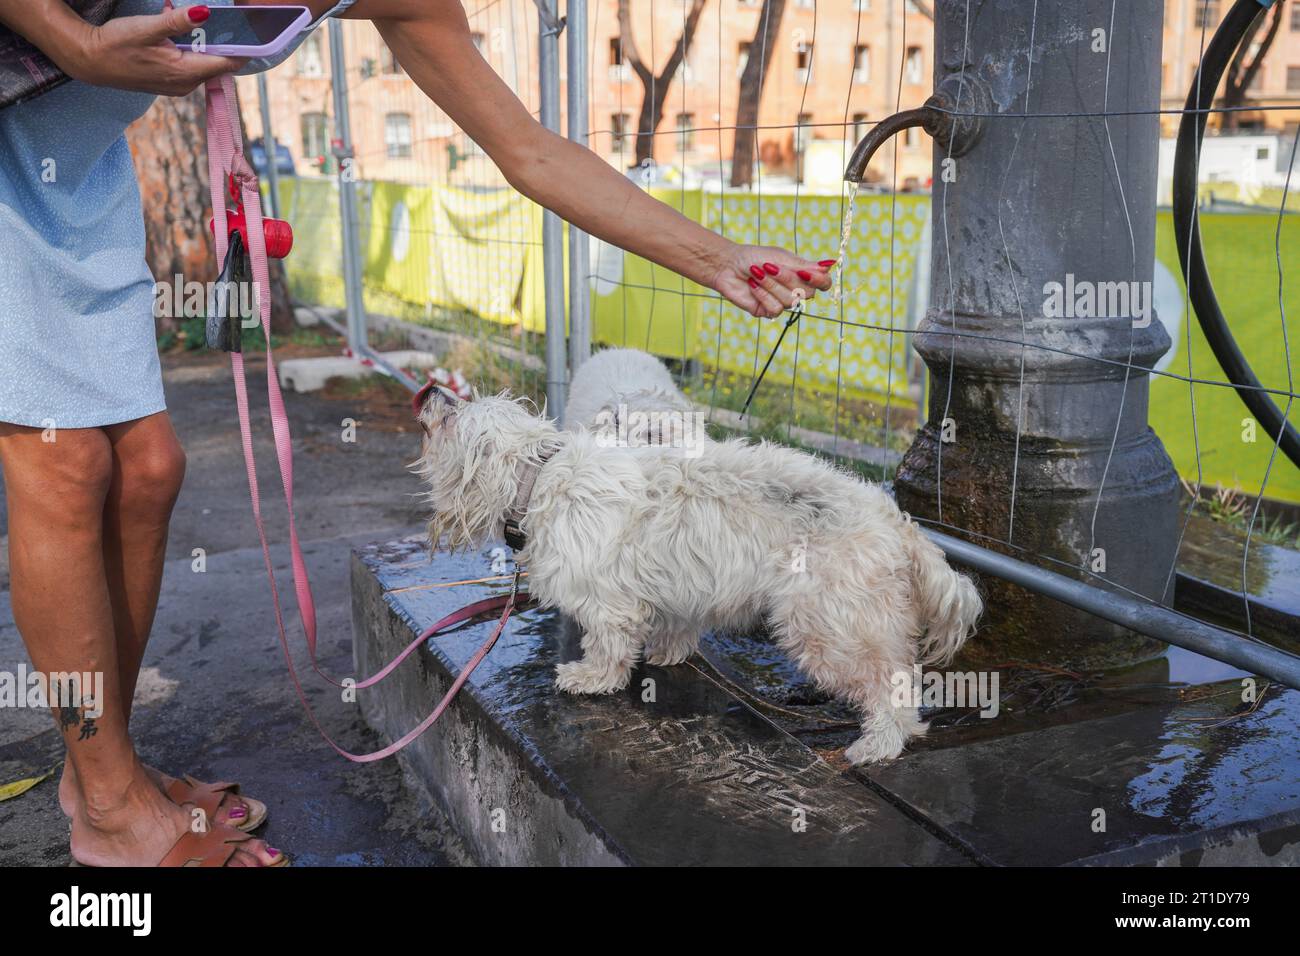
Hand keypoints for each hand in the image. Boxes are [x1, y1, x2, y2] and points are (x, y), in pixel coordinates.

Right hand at [60, 5, 246, 95]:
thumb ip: (178, 21)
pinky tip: (175, 37)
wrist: (89, 61)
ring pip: (203, 64)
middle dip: (218, 41)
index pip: (227, 63)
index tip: (253, 35)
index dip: (242, 49)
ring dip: (200, 44)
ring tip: (187, 25)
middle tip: (217, 20)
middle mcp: (187, 85)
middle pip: (217, 63)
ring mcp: (178, 87)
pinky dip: (189, 51)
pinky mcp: (170, 83)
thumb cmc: (116, 44)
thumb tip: (205, 12)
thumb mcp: (147, 27)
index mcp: (186, 73)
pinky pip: (190, 66)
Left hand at [708, 243, 834, 319]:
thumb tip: (830, 265)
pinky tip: (752, 286)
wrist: (728, 265)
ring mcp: (782, 301)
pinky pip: (775, 309)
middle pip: (807, 293)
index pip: (823, 283)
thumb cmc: (755, 257)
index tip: (805, 273)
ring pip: (790, 301)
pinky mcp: (767, 311)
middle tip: (769, 266)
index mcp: (802, 274)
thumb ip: (804, 265)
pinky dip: (763, 296)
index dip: (819, 281)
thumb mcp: (781, 257)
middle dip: (787, 279)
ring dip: (771, 285)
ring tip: (756, 273)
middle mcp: (795, 290)